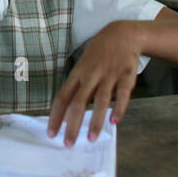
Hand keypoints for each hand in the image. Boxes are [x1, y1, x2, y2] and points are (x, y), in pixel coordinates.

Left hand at [47, 21, 141, 145]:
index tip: (51, 133)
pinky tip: (114, 121)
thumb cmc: (99, 53)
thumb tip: (70, 113)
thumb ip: (78, 87)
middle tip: (68, 143)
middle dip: (72, 125)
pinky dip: (118, 108)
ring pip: (100, 100)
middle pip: (78, 102)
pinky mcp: (126, 76)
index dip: (56, 116)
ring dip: (95, 121)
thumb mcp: (84, 65)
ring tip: (90, 138)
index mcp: (78, 73)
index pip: (63, 96)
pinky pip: (122, 94)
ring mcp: (109, 75)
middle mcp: (91, 75)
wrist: (123, 33)